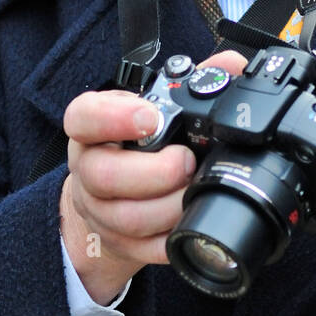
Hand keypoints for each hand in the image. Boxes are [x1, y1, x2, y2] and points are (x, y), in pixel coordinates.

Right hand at [59, 52, 245, 304]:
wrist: (113, 193)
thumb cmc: (136, 142)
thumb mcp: (152, 105)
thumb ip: (189, 82)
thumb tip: (232, 65)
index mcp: (91, 128)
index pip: (83, 117)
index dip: (113, 118)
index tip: (149, 115)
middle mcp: (87, 168)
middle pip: (103, 175)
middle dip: (153, 172)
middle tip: (186, 160)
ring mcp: (98, 210)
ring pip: (126, 218)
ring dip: (169, 206)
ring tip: (194, 189)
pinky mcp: (118, 243)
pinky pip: (144, 250)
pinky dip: (174, 238)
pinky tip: (192, 219)